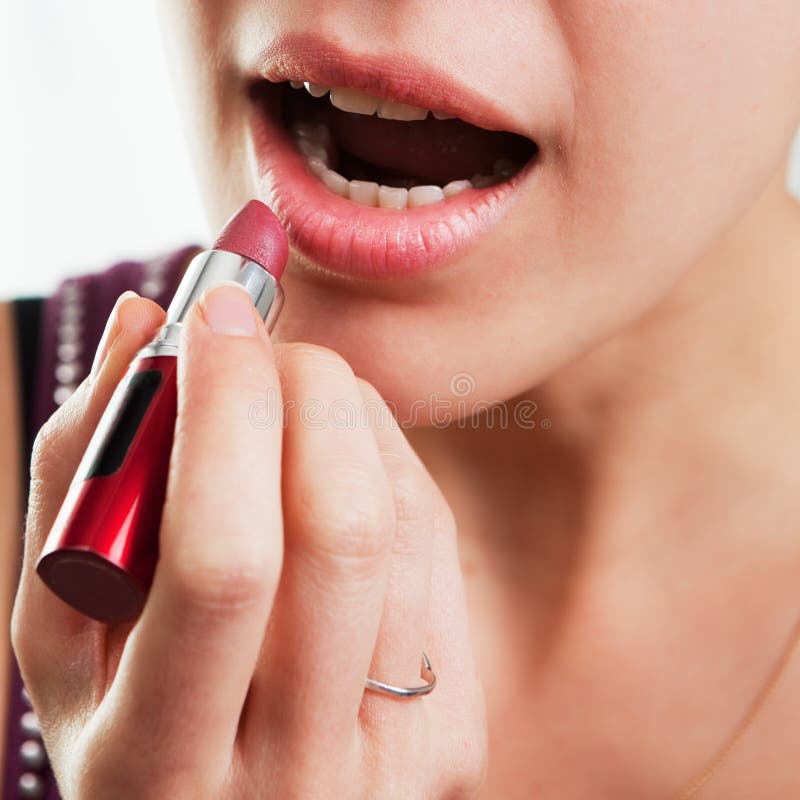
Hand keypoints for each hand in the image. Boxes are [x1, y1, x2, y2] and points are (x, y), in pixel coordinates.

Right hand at [12, 285, 487, 798]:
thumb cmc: (128, 714)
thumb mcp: (66, 629)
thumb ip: (82, 476)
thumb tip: (141, 326)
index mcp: (161, 765)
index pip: (224, 562)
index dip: (225, 412)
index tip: (213, 312)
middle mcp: (298, 777)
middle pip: (341, 529)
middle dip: (303, 390)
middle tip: (261, 340)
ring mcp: (399, 759)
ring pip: (402, 521)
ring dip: (347, 412)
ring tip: (291, 394)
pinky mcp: (455, 727)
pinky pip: (436, 545)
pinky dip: (387, 461)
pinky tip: (340, 452)